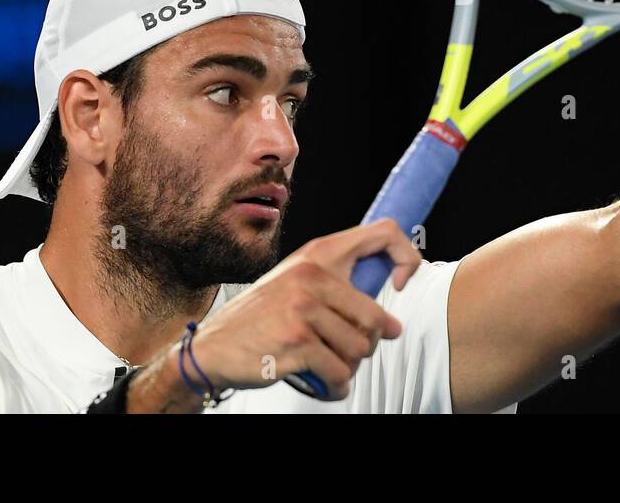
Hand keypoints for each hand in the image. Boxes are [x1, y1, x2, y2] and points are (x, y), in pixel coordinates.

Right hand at [187, 219, 422, 399]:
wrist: (212, 347)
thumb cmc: (261, 317)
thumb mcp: (296, 282)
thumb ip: (336, 283)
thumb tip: (389, 317)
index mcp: (317, 254)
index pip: (384, 233)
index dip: (407, 257)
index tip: (401, 284)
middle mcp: (312, 276)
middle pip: (376, 317)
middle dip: (369, 343)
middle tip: (350, 349)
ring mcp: (303, 309)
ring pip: (360, 349)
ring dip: (349, 367)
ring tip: (329, 365)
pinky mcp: (297, 342)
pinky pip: (340, 373)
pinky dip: (337, 386)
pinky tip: (325, 383)